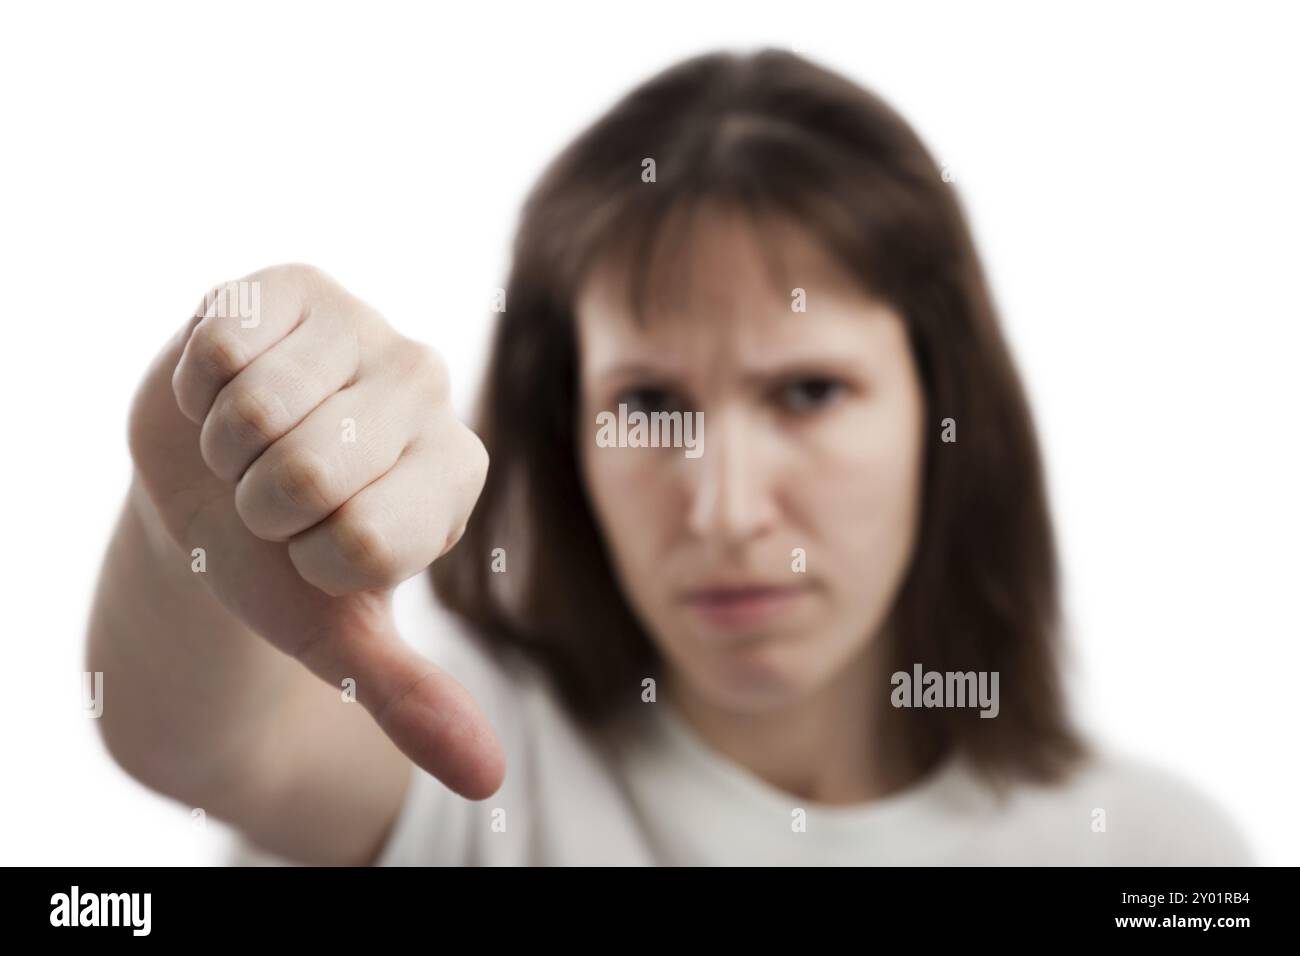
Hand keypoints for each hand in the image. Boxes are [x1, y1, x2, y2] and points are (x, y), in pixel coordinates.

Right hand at [128, 263, 503, 799]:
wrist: (214, 485)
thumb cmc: (286, 560)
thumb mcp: (343, 637)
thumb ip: (410, 702)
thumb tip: (487, 781)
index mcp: (457, 470)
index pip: (365, 542)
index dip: (309, 561)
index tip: (314, 548)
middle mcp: (430, 385)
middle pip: (309, 475)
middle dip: (260, 509)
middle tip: (274, 496)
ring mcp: (365, 324)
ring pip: (260, 410)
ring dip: (226, 452)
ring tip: (250, 446)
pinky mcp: (294, 284)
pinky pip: (222, 350)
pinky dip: (199, 394)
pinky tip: (229, 392)